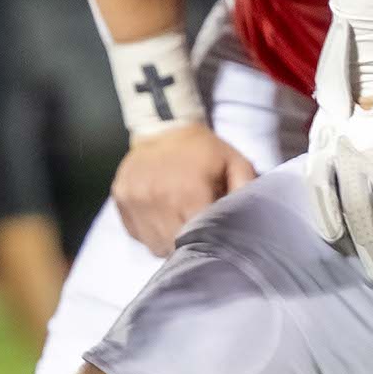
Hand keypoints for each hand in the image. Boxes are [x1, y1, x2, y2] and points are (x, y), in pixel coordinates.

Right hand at [114, 125, 259, 254]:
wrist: (163, 127)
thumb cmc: (204, 150)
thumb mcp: (234, 163)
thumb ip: (246, 191)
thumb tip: (252, 223)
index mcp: (188, 192)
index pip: (198, 237)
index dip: (208, 243)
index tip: (214, 239)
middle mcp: (157, 200)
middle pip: (174, 246)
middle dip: (188, 245)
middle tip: (197, 235)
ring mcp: (135, 202)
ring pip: (155, 245)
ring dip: (169, 242)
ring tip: (179, 224)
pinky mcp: (120, 202)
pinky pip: (138, 235)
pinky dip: (151, 233)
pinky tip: (162, 217)